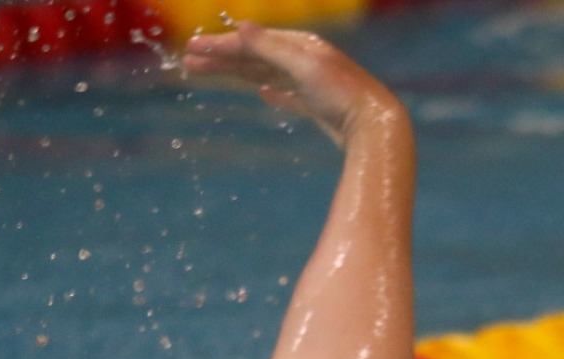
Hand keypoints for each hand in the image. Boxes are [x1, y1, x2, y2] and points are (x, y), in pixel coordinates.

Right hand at [183, 23, 400, 144]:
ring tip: (212, 75)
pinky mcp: (320, 108)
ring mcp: (313, 84)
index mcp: (300, 46)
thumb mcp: (302, 65)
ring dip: (238, 73)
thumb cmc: (341, 94)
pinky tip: (262, 93)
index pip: (251, 41)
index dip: (220, 45)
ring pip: (267, 73)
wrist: (375, 128)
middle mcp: (306, 60)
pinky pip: (289, 95)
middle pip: (255, 55)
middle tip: (189, 62)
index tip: (191, 50)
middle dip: (222, 58)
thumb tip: (240, 25)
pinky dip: (273, 92)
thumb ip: (270, 47)